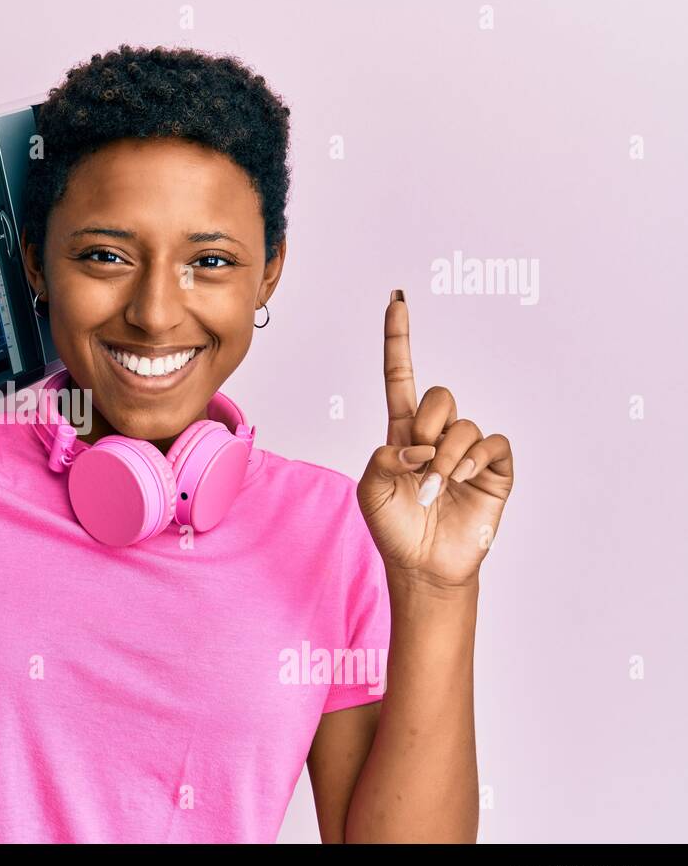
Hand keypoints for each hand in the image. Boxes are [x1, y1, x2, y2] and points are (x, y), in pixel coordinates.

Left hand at [356, 289, 513, 591]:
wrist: (423, 566)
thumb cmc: (394, 529)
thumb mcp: (370, 490)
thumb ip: (382, 457)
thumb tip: (416, 445)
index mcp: (403, 433)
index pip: (401, 377)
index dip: (399, 339)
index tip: (397, 299)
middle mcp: (437, 436)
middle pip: (441, 395)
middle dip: (427, 425)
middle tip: (416, 464)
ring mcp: (468, 452)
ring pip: (464, 425)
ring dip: (444, 457)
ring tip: (433, 487)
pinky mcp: (495, 470)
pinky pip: (490, 444)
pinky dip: (471, 460)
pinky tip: (459, 481)